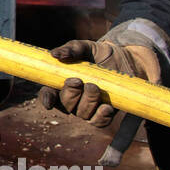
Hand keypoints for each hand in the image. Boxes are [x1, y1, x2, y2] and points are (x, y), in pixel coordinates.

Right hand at [36, 39, 160, 128]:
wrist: (123, 59)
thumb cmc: (98, 53)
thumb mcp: (84, 46)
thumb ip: (71, 49)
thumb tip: (56, 55)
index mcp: (61, 84)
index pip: (48, 95)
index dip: (46, 99)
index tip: (49, 100)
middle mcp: (73, 99)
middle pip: (65, 106)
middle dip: (70, 95)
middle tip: (78, 81)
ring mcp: (88, 108)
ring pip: (83, 113)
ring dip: (88, 101)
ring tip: (95, 86)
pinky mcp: (104, 113)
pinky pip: (99, 122)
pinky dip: (101, 116)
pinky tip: (107, 107)